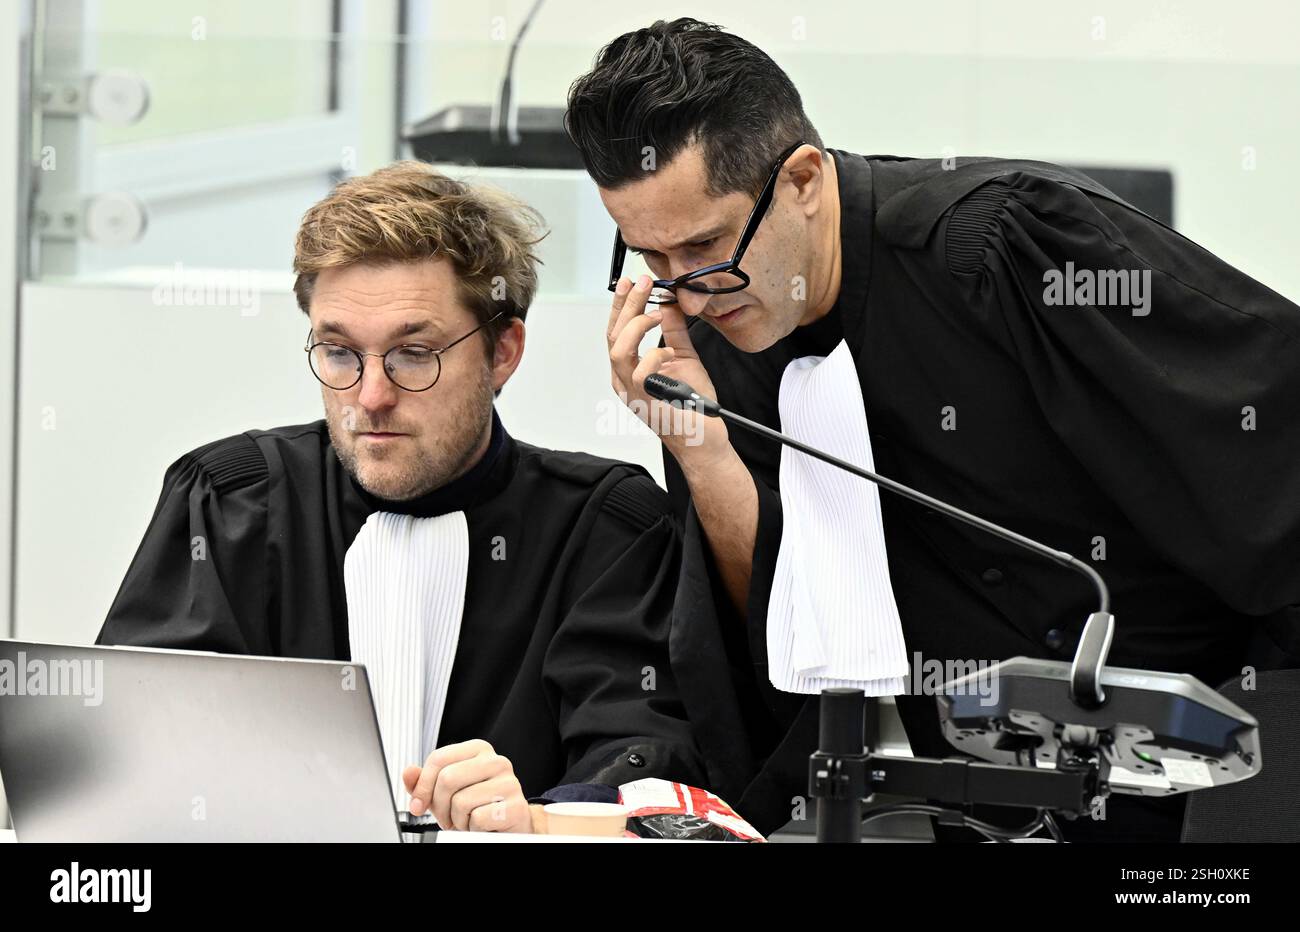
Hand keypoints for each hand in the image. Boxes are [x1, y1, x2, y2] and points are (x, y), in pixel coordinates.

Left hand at [401, 739, 531, 832]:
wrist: (507, 826)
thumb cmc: (476, 806)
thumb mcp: (445, 793)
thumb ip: (425, 781)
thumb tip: (409, 772)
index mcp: (478, 750)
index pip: (439, 758)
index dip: (422, 786)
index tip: (419, 804)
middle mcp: (496, 761)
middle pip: (448, 778)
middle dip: (439, 805)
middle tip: (447, 816)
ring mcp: (509, 782)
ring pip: (461, 801)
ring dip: (457, 820)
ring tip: (467, 820)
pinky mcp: (516, 806)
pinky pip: (477, 819)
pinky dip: (472, 829)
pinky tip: (480, 826)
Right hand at [607, 275, 730, 464]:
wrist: (702, 442)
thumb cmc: (691, 408)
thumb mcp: (684, 360)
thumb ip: (675, 333)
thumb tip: (670, 303)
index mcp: (629, 371)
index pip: (617, 332)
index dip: (621, 305)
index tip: (630, 282)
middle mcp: (624, 381)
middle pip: (614, 335)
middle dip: (627, 304)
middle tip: (642, 282)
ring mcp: (633, 393)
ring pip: (619, 351)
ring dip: (636, 326)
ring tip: (656, 314)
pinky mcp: (648, 402)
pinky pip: (640, 372)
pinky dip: (654, 355)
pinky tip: (668, 352)